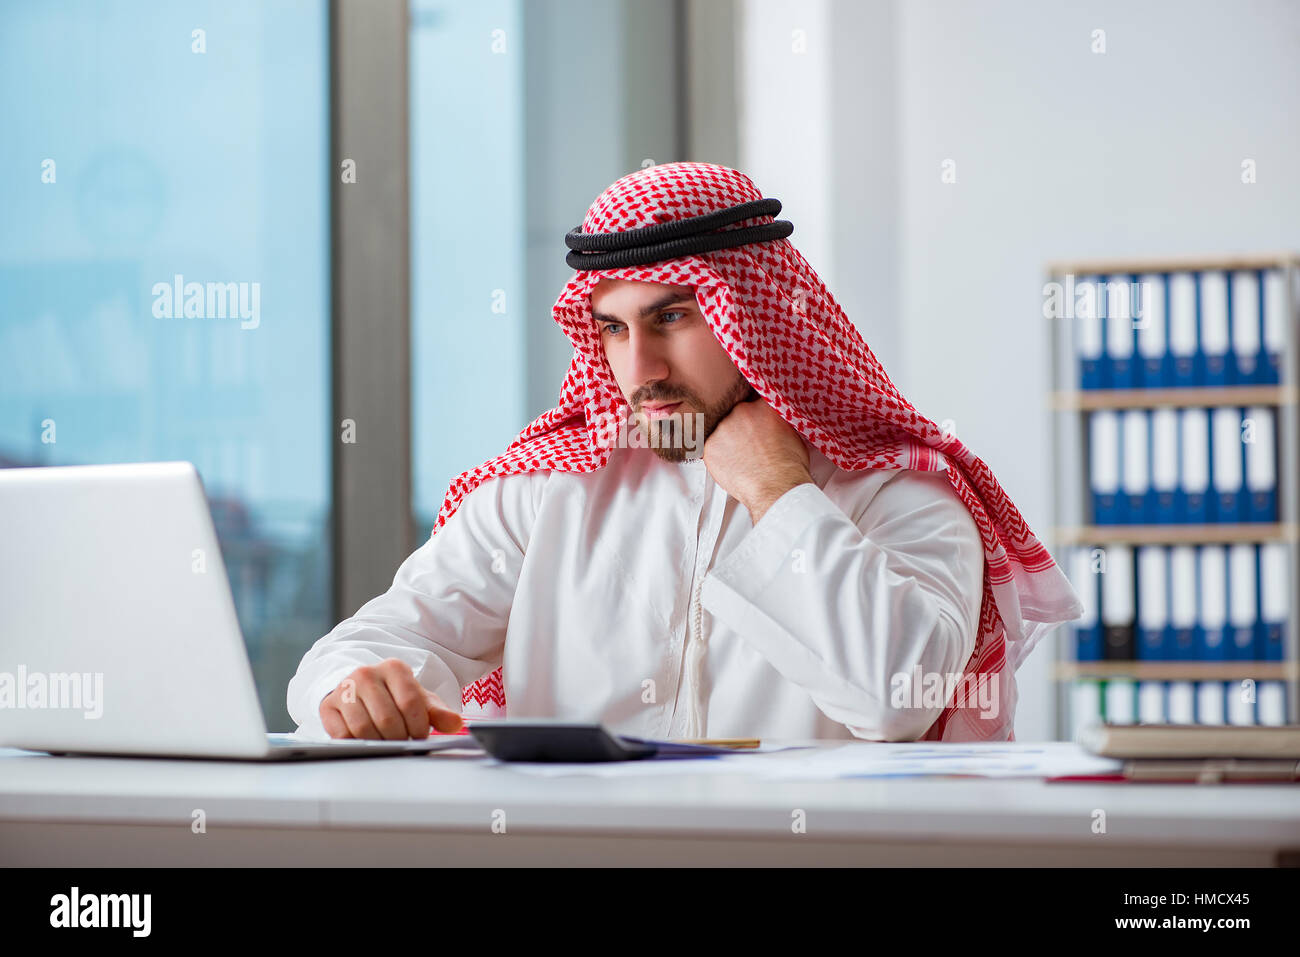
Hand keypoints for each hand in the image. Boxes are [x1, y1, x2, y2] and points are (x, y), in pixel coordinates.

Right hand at [320, 658, 463, 738]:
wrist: (360, 692)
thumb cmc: (394, 698)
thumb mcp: (420, 701)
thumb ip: (439, 713)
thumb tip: (455, 724)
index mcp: (393, 668)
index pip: (410, 703)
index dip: (419, 727)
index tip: (420, 735)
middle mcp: (366, 674)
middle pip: (387, 719)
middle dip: (399, 738)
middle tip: (403, 742)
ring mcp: (344, 689)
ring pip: (364, 729)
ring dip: (379, 743)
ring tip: (387, 742)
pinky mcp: (328, 706)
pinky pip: (343, 735)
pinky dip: (357, 744)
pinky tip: (366, 741)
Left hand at [702, 396, 812, 522]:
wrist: (777, 488)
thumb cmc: (788, 467)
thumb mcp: (793, 432)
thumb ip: (777, 419)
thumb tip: (773, 419)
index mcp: (764, 405)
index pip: (754, 397)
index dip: (754, 410)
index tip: (754, 418)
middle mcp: (741, 412)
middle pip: (736, 414)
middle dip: (741, 427)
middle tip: (751, 444)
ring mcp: (723, 428)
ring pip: (722, 431)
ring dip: (729, 441)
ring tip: (743, 458)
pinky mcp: (710, 446)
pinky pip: (711, 447)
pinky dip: (719, 455)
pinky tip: (733, 465)